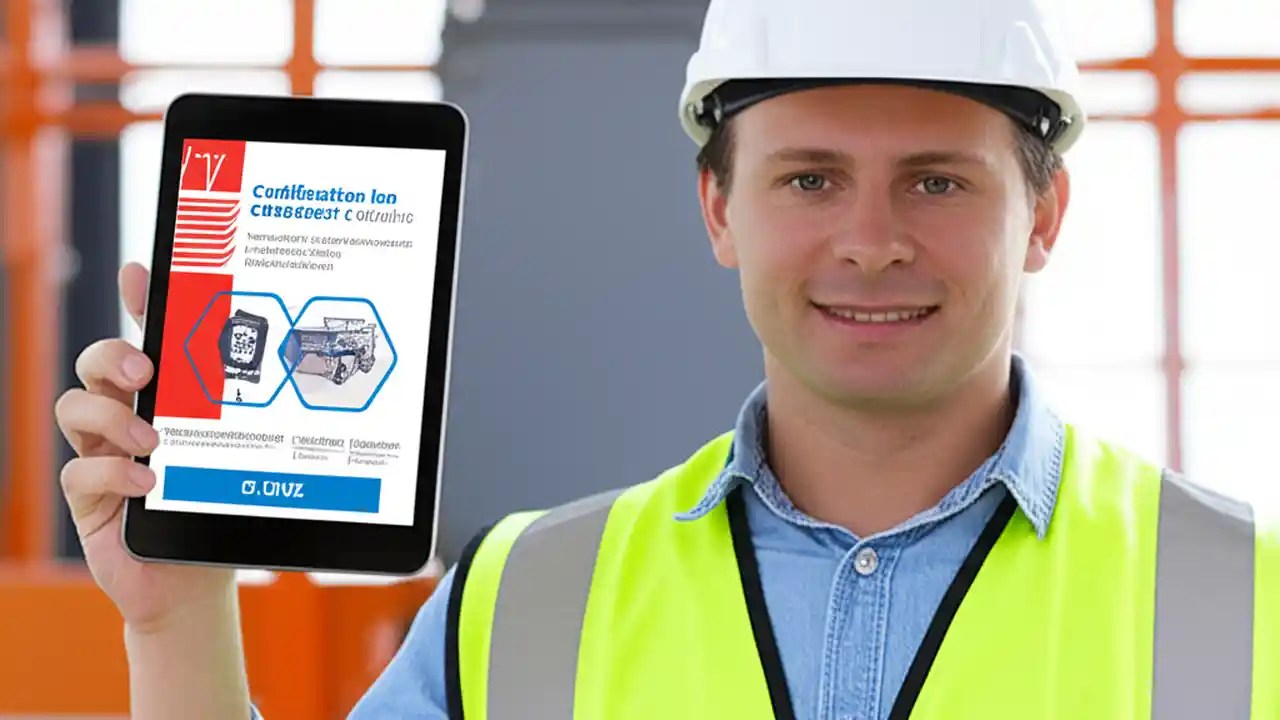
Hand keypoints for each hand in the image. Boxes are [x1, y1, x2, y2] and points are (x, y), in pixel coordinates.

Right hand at [55, 262, 234, 632]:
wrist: (194, 582)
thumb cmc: (215, 508)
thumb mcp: (234, 455)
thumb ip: (238, 417)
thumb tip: (284, 369)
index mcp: (162, 400)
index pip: (144, 338)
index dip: (136, 301)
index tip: (139, 272)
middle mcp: (124, 418)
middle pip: (95, 362)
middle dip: (113, 356)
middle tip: (147, 375)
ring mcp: (101, 454)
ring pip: (74, 405)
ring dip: (111, 417)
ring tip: (154, 442)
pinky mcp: (88, 497)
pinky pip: (78, 469)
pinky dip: (112, 472)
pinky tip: (148, 485)